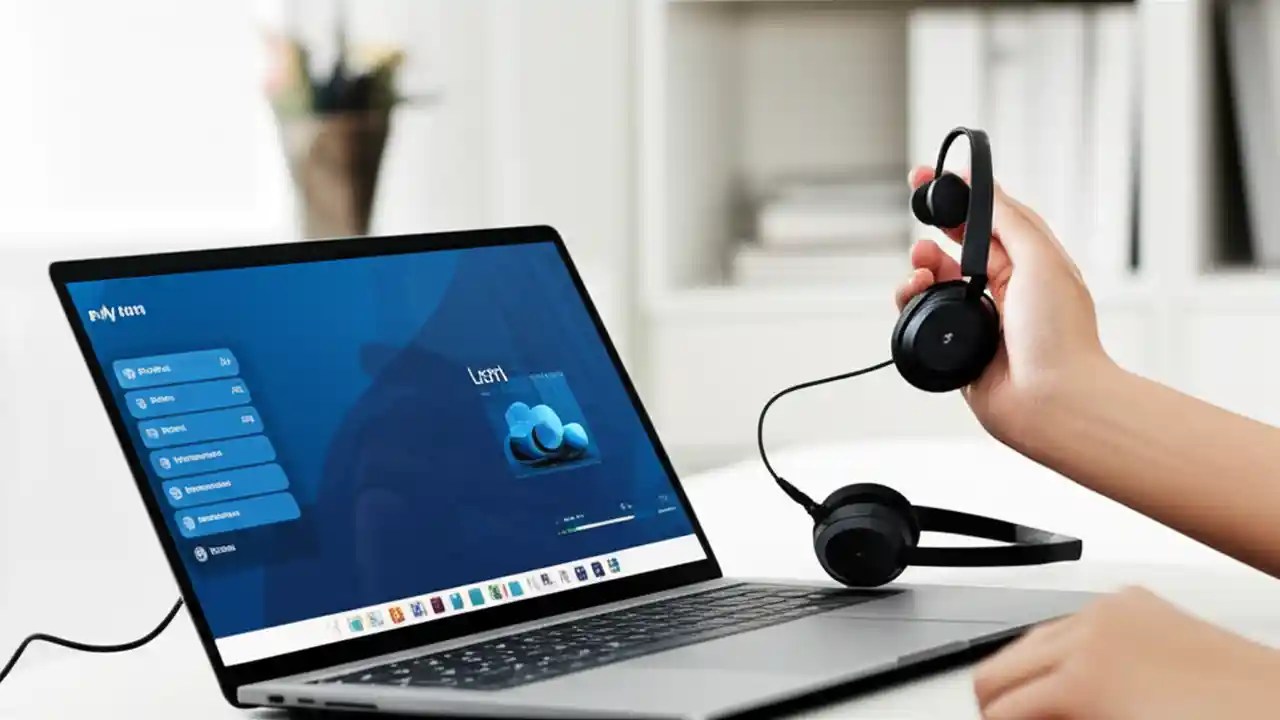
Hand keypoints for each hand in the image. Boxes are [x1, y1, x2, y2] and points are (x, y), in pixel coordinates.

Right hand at [896, 167, 1109, 445]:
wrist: (1052, 402)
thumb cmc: (1060, 336)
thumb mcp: (1040, 258)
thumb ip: (1007, 218)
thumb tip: (980, 183)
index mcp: (1030, 263)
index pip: (990, 219)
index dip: (961, 196)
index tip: (932, 178)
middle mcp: (1005, 288)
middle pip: (958, 246)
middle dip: (936, 228)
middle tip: (918, 212)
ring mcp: (979, 318)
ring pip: (936, 281)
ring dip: (921, 267)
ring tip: (919, 270)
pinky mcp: (957, 346)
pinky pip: (924, 316)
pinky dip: (912, 303)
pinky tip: (915, 298)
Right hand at [974, 587, 1279, 718]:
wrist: (1278, 705)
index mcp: (1078, 679)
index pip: (997, 706)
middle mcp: (1087, 631)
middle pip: (999, 666)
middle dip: (1004, 704)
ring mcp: (1110, 610)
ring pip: (1033, 639)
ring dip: (1034, 676)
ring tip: (1056, 709)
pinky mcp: (1135, 600)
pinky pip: (1077, 621)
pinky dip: (1072, 651)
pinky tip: (1094, 679)